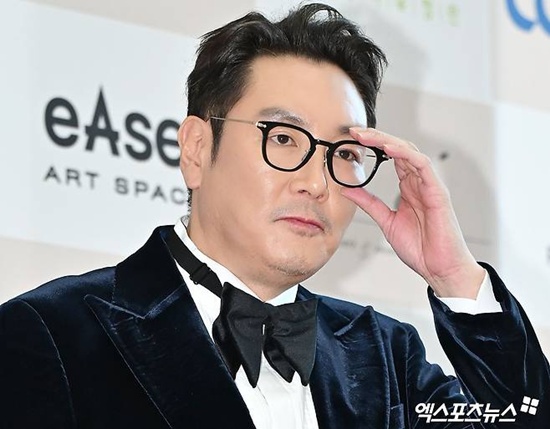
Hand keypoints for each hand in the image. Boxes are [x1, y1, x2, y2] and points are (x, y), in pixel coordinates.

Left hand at [341, 128, 484, 298]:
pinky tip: (389, 148)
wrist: (440, 269)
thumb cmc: (420, 248)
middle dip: (377, 138)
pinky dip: (405, 154)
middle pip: (399, 149)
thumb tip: (348, 190)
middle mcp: (419, 182)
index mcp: (408, 188)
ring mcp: (429, 185)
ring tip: (367, 136)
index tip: (352, 139)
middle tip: (355, 131)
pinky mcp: (437, 192)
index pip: (391, 157)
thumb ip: (369, 203)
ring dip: (387, 141)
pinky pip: (422, 165)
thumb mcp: (386, 222)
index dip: (373, 145)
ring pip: (409, 152)